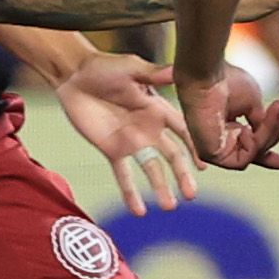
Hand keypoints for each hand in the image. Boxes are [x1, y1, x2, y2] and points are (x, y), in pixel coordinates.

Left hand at [56, 53, 201, 212]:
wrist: (73, 77)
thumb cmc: (104, 67)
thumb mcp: (132, 68)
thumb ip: (154, 74)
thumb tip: (179, 71)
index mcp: (159, 109)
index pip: (183, 131)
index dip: (195, 147)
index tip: (205, 164)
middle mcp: (150, 129)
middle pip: (172, 156)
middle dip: (183, 175)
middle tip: (192, 194)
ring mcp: (132, 142)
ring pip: (151, 169)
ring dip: (161, 188)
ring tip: (169, 206)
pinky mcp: (112, 151)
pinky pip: (123, 175)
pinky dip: (130, 193)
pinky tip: (139, 211)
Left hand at [175, 64, 278, 170]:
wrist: (209, 77)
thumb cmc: (227, 82)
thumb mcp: (253, 104)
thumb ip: (260, 123)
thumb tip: (265, 136)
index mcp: (226, 126)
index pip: (249, 145)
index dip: (269, 154)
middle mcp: (218, 139)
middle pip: (254, 151)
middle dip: (274, 136)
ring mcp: (214, 148)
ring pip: (252, 154)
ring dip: (269, 133)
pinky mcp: (210, 154)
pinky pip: (242, 160)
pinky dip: (254, 145)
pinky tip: (250, 129)